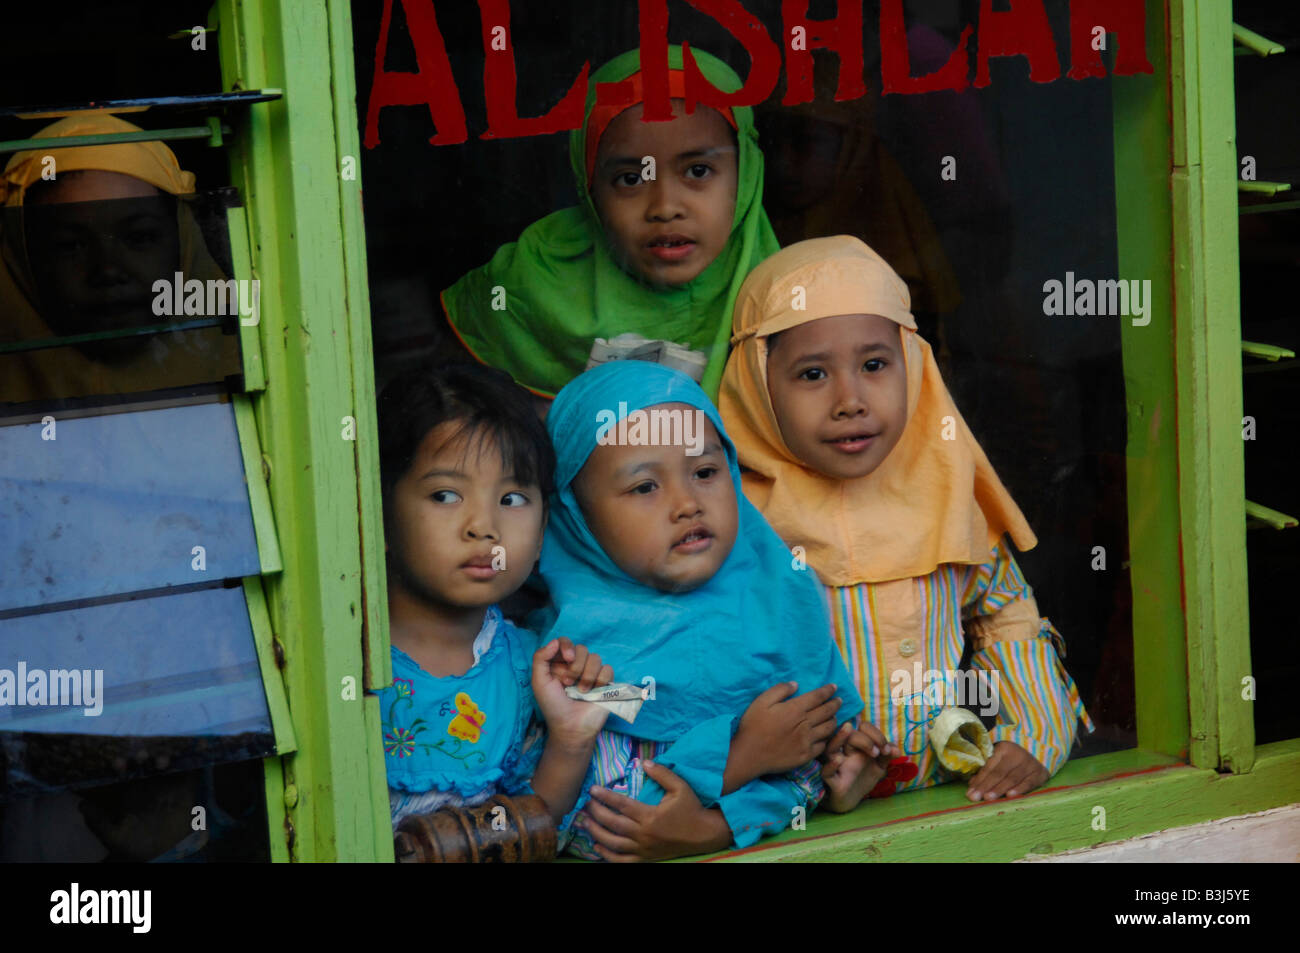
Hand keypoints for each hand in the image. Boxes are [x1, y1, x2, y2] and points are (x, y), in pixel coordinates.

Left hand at [531, 638, 612, 745]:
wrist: (571, 727)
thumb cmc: (553, 706)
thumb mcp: (539, 682)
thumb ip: (540, 658)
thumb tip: (556, 641)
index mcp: (560, 663)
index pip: (565, 642)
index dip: (567, 646)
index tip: (568, 658)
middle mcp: (576, 665)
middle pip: (582, 648)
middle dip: (576, 666)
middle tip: (568, 683)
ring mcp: (592, 673)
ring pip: (596, 658)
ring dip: (587, 676)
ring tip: (581, 692)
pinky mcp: (605, 682)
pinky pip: (608, 669)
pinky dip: (600, 680)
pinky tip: (594, 692)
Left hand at [578, 761, 731, 861]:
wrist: (704, 834)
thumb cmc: (691, 808)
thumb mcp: (680, 787)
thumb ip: (662, 773)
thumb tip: (644, 762)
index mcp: (650, 816)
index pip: (621, 805)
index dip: (605, 797)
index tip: (592, 790)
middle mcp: (644, 834)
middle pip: (613, 824)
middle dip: (596, 813)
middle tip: (585, 804)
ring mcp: (644, 849)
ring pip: (613, 843)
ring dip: (596, 833)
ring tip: (584, 822)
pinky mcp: (646, 858)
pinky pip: (622, 861)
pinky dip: (607, 855)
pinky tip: (597, 846)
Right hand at [733, 682, 841, 778]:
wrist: (749, 755)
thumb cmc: (752, 726)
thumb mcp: (761, 701)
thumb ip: (780, 690)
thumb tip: (796, 684)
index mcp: (795, 709)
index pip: (817, 697)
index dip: (827, 691)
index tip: (834, 686)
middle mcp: (805, 724)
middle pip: (826, 712)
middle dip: (835, 704)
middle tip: (839, 700)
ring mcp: (807, 741)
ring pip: (828, 728)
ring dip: (834, 720)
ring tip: (835, 716)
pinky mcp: (806, 755)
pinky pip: (823, 746)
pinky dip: (827, 739)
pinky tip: (826, 736)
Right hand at [819, 722, 895, 812]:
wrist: (848, 801)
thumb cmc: (861, 779)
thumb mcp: (877, 767)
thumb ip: (887, 756)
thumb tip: (897, 750)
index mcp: (856, 746)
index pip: (863, 728)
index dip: (876, 735)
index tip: (887, 750)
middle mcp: (845, 752)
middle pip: (849, 735)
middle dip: (866, 740)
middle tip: (877, 753)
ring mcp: (837, 766)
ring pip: (831, 748)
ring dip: (839, 737)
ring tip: (848, 728)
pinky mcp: (832, 782)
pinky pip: (826, 772)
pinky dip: (830, 766)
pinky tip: (838, 760)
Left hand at [966, 741, 1048, 800]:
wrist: (1038, 752)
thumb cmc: (1011, 758)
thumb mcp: (998, 758)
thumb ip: (986, 770)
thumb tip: (973, 784)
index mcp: (1003, 749)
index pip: (989, 767)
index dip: (979, 780)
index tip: (970, 792)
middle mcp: (1017, 755)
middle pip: (999, 773)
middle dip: (986, 786)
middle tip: (975, 797)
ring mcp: (1029, 764)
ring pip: (1012, 779)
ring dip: (999, 789)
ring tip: (988, 798)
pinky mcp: (1039, 774)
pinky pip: (1028, 783)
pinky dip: (1019, 789)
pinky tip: (1009, 796)